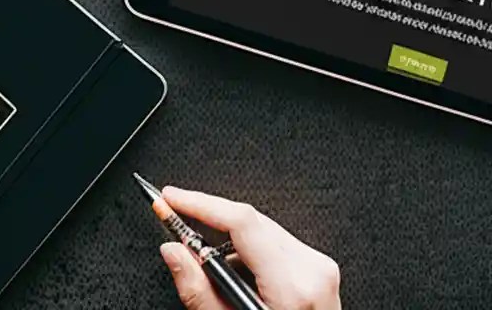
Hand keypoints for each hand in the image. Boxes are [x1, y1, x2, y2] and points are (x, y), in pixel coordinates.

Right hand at [158, 187, 339, 309]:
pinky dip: (250, 252)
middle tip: (176, 225)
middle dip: (210, 221)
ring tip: (211, 268)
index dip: (201, 204)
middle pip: (250, 221)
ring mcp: (319, 266)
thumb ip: (198, 291)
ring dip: (230, 240)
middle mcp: (311, 269)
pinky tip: (238, 275)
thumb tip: (173, 251)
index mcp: (291, 287)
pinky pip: (275, 243)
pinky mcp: (318, 267)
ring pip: (261, 229)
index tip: (172, 199)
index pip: (241, 222)